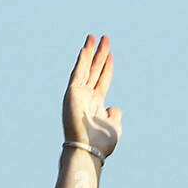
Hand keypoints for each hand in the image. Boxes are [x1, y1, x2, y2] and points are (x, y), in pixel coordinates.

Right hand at [62, 35, 121, 157]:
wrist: (88, 150)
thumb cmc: (101, 143)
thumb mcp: (114, 127)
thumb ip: (115, 115)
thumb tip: (114, 108)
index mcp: (96, 105)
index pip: (102, 81)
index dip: (107, 68)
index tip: (111, 54)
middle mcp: (87, 97)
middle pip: (94, 71)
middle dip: (99, 55)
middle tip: (105, 38)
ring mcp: (79, 95)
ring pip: (85, 69)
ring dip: (90, 53)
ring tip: (94, 37)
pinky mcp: (72, 93)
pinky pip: (78, 73)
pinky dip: (82, 61)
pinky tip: (86, 48)